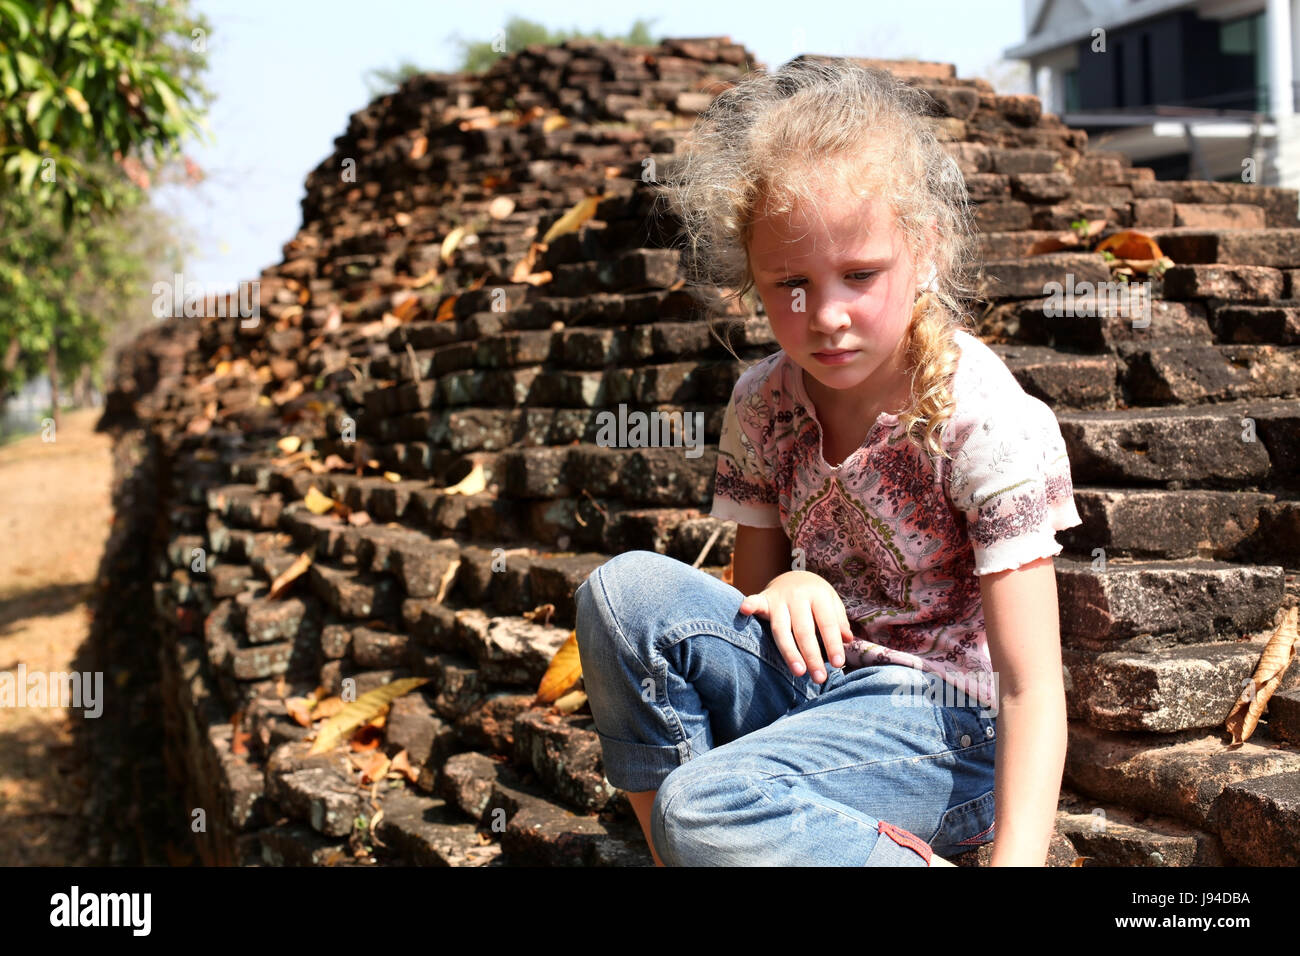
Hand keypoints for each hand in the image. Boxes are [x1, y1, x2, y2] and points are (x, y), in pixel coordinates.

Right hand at [738, 570, 852, 682]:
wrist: (794, 576)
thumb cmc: (816, 598)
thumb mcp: (832, 603)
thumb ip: (839, 621)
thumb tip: (847, 639)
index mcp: (818, 596)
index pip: (827, 623)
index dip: (833, 644)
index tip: (839, 664)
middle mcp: (798, 596)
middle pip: (804, 630)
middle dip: (812, 656)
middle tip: (819, 678)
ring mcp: (779, 598)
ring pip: (781, 629)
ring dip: (789, 652)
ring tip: (799, 672)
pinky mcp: (764, 599)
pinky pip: (755, 602)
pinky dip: (749, 605)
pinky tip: (744, 609)